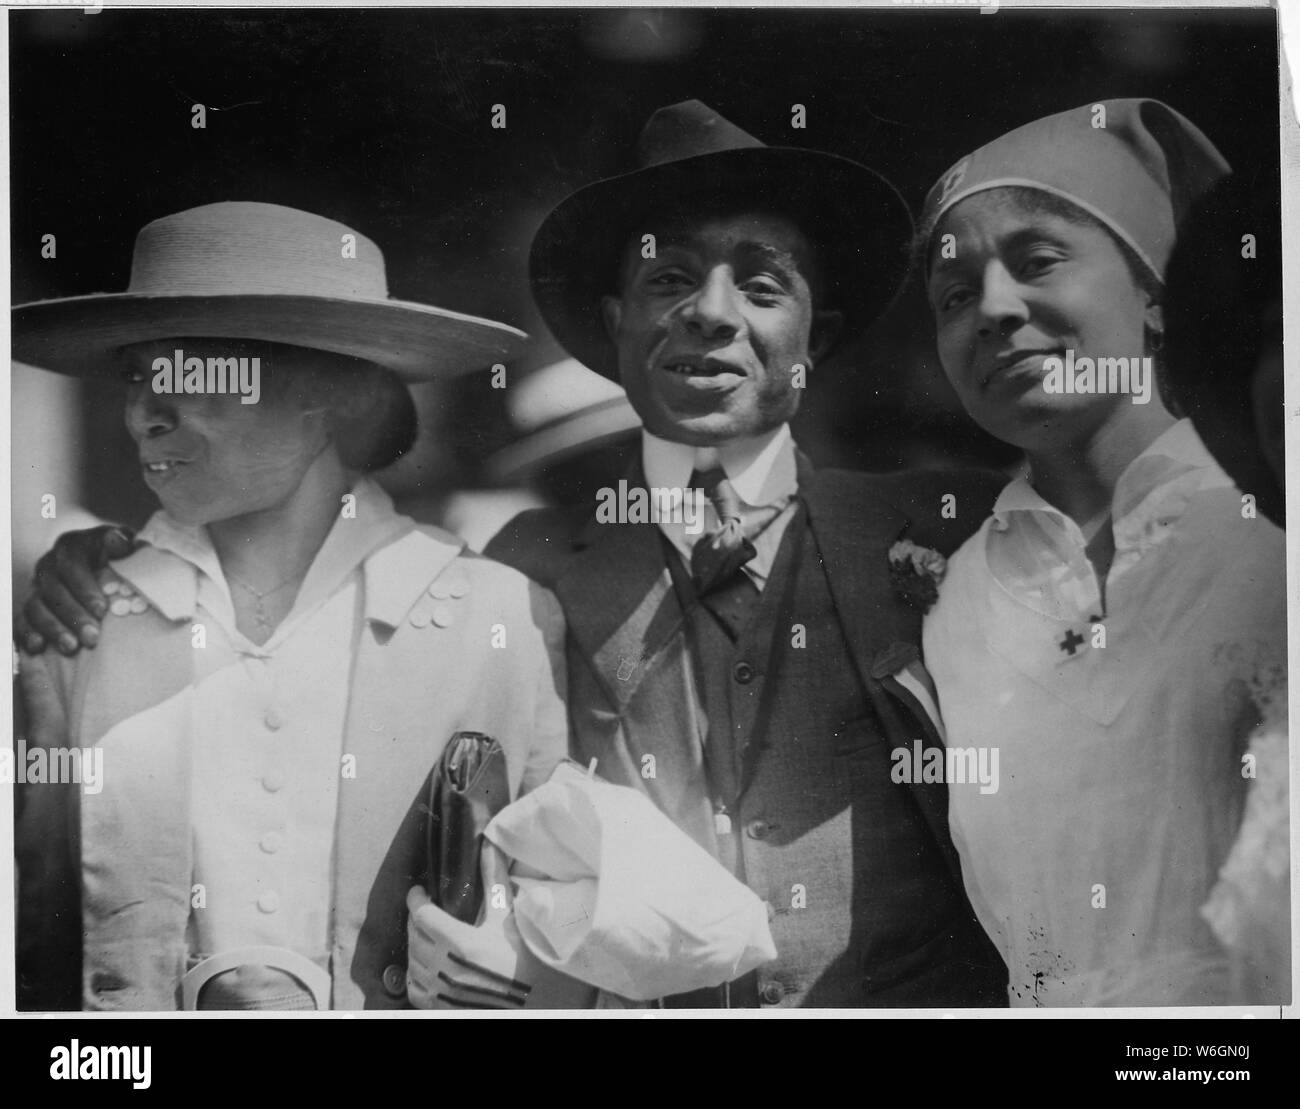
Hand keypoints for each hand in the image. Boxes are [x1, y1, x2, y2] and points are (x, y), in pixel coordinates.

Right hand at [17, 526, 135, 654]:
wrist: (112, 570)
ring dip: (53, 628)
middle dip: (73, 615)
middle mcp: (50, 564)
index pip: (72, 564)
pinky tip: (39, 647)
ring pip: (36, 606)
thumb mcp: (125, 547)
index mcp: (72, 546)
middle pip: (53, 589)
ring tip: (72, 647)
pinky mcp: (31, 606)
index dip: (84, 587)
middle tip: (92, 637)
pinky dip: (27, 633)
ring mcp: (38, 586)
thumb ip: (121, 542)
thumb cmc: (121, 560)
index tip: (102, 611)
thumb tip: (118, 539)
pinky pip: (21, 620)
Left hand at [405, 885, 596, 1009]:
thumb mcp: (509, 918)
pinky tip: (426, 966)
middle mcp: (446, 970)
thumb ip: (494, 880)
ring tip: (425, 935)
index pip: (423, 916)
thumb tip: (488, 844)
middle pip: (414, 937)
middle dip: (416, 920)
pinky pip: (415, 991)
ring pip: (412, 963)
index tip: (419, 892)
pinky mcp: (442, 1008)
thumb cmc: (526, 957)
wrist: (536, 1000)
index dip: (416, 900)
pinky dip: (415, 975)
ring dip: (414, 946)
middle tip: (424, 910)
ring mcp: (442, 992)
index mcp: (461, 944)